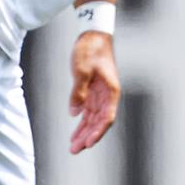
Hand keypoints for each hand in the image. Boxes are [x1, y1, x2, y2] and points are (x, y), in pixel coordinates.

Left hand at [67, 30, 120, 153]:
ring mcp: (100, 94)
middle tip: (75, 150)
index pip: (106, 117)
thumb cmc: (90, 49)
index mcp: (111, 91)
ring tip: (73, 146)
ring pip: (93, 119)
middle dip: (88, 137)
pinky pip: (88, 112)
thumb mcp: (82, 69)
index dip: (98, 132)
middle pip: (99, 122)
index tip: (88, 143)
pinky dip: (82, 122)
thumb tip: (75, 113)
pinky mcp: (93, 91)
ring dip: (84, 133)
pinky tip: (74, 131)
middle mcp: (108, 96)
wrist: (93, 34)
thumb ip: (78, 91)